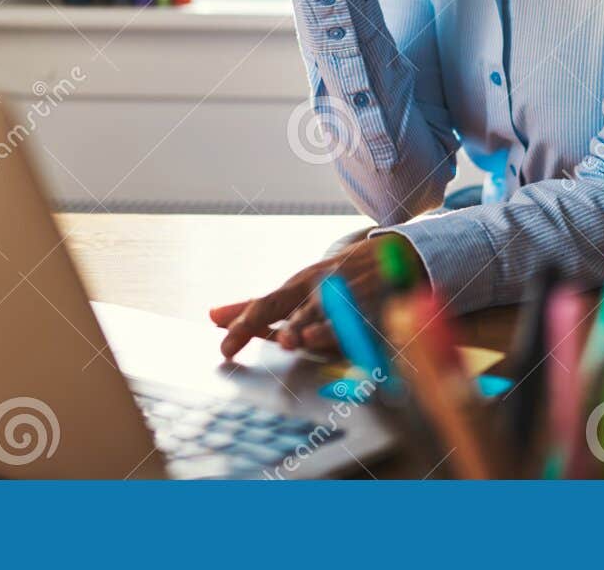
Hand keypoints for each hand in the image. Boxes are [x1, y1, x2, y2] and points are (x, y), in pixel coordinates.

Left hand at [208, 236, 424, 359]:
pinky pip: (365, 321)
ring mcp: (350, 296)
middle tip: (282, 341)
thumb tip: (212, 316)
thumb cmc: (332, 279)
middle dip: (290, 326)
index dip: (246, 325)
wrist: (390, 254)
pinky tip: (350, 340)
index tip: (225, 349)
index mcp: (298, 286)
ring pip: (332, 313)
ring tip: (302, 339)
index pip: (268, 306)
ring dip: (319, 328)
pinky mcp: (376, 306)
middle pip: (300, 310)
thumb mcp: (295, 290)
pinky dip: (355, 328)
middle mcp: (321, 288)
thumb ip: (256, 308)